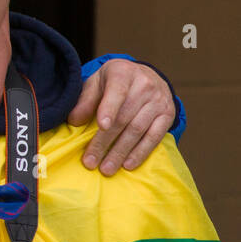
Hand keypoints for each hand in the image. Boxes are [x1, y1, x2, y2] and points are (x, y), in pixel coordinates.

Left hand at [68, 60, 174, 174]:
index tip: (101, 126)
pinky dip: (141, 152)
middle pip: (124, 118)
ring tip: (106, 168)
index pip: (117, 92)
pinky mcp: (168, 115)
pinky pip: (155, 137)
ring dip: (121, 152)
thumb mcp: (96, 83)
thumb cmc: (113, 82)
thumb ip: (85, 100)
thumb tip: (74, 121)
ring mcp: (159, 101)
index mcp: (123, 73)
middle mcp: (145, 85)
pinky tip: (128, 164)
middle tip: (91, 161)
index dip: (109, 109)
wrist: (145, 75)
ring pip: (138, 130)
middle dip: (105, 142)